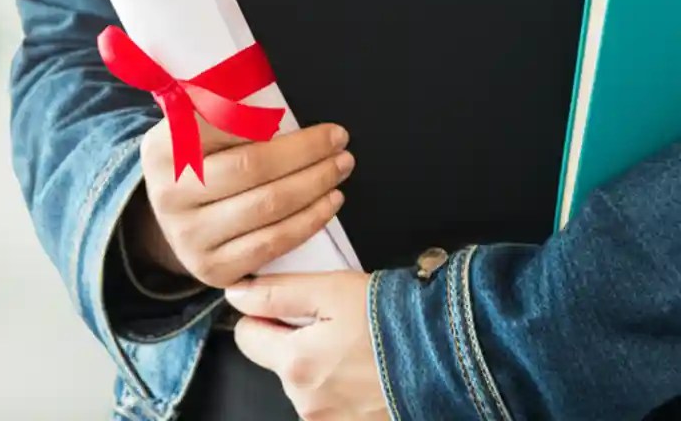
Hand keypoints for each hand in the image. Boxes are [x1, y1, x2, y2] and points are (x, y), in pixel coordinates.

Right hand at [123, 117, 352, 286]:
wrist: (176, 220)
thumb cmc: (199, 164)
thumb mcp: (198, 129)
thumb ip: (228, 110)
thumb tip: (278, 103)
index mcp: (163, 149)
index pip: (228, 128)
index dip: (278, 124)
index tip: (323, 126)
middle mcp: (169, 194)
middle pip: (253, 167)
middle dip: (307, 154)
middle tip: (340, 144)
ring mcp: (188, 236)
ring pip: (268, 206)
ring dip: (315, 185)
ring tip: (339, 169)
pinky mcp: (211, 268)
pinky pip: (271, 243)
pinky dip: (308, 222)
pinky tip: (329, 204)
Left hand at [226, 272, 387, 420]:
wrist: (460, 357)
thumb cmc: (400, 323)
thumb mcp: (333, 290)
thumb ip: (277, 292)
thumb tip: (237, 295)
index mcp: (295, 365)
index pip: (246, 337)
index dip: (264, 316)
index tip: (289, 308)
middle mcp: (308, 404)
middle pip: (279, 364)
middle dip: (298, 344)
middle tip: (337, 325)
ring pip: (308, 386)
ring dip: (324, 369)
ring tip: (361, 349)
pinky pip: (335, 406)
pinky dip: (346, 390)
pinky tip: (371, 374)